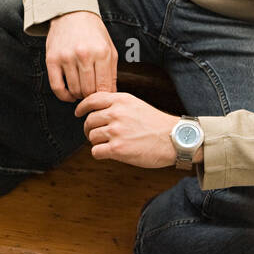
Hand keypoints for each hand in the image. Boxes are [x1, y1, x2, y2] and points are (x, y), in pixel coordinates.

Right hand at [45, 10, 116, 100]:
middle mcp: (84, 55)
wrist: (72, 14)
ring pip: (74, 90)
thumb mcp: (109, 48)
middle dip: (91, 96)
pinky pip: (57, 87)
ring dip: (78, 94)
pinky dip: (64, 96)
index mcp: (101, 52)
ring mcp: (66, 57)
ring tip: (81, 89)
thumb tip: (110, 95)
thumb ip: (111, 72)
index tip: (102, 97)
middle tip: (91, 92)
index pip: (104, 87)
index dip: (103, 96)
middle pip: (88, 91)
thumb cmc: (93, 32)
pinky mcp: (52, 60)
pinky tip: (69, 94)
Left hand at [76, 92, 190, 168]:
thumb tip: (97, 111)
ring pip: (91, 136)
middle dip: (89, 129)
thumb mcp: (137, 105)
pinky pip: (95, 151)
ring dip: (96, 142)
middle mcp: (116, 113)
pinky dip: (99, 153)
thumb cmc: (157, 124)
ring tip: (107, 144)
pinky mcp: (117, 148)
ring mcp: (116, 131)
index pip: (92, 100)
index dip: (82, 107)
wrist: (175, 139)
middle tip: (96, 134)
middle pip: (89, 120)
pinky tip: (108, 153)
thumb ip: (118, 105)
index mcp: (121, 100)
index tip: (78, 113)